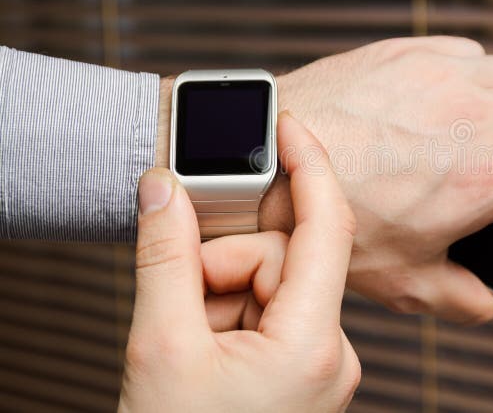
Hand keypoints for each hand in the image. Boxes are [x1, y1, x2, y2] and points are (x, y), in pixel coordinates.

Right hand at [120, 113, 359, 412]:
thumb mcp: (160, 348)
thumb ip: (165, 258)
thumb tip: (164, 190)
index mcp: (314, 345)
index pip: (326, 228)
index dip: (308, 167)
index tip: (287, 126)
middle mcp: (330, 352)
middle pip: (279, 259)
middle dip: (222, 268)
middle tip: (179, 304)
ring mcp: (316, 362)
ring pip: (267, 283)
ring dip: (217, 297)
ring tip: (186, 342)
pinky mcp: (300, 368)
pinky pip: (266, 309)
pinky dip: (226, 314)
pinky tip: (201, 348)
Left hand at [271, 36, 492, 323]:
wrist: (266, 166)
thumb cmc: (328, 222)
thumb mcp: (404, 280)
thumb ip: (463, 296)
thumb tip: (490, 301)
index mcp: (489, 176)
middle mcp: (476, 117)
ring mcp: (442, 76)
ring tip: (480, 122)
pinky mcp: (408, 51)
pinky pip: (466, 49)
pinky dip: (467, 70)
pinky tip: (439, 96)